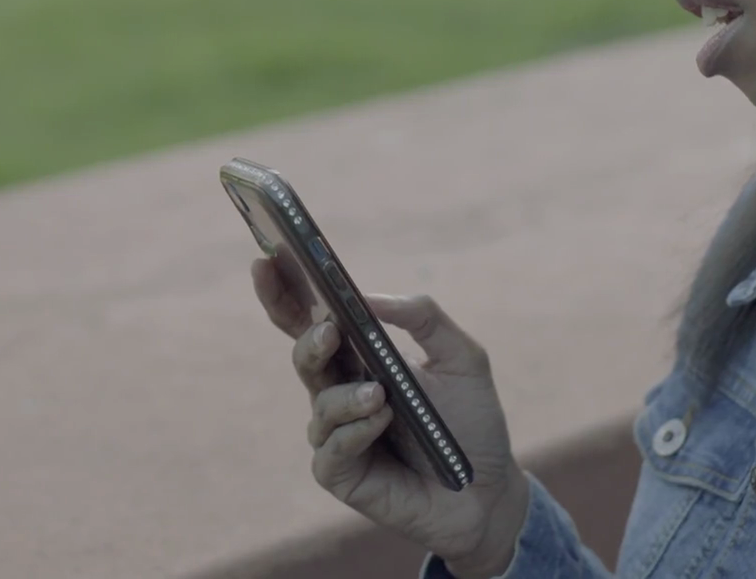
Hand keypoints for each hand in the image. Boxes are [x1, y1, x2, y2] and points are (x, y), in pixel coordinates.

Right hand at [251, 256, 532, 576]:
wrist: (489, 492)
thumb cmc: (472, 424)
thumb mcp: (463, 359)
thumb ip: (424, 317)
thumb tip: (369, 297)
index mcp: (361, 359)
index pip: (311, 322)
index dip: (283, 293)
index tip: (266, 261)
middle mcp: (341, 393)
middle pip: (303, 356)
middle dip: (308, 339)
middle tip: (329, 330)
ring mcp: (337, 434)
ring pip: (319, 404)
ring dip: (346, 396)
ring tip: (380, 396)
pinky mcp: (340, 473)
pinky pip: (329, 449)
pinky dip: (353, 431)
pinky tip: (379, 423)